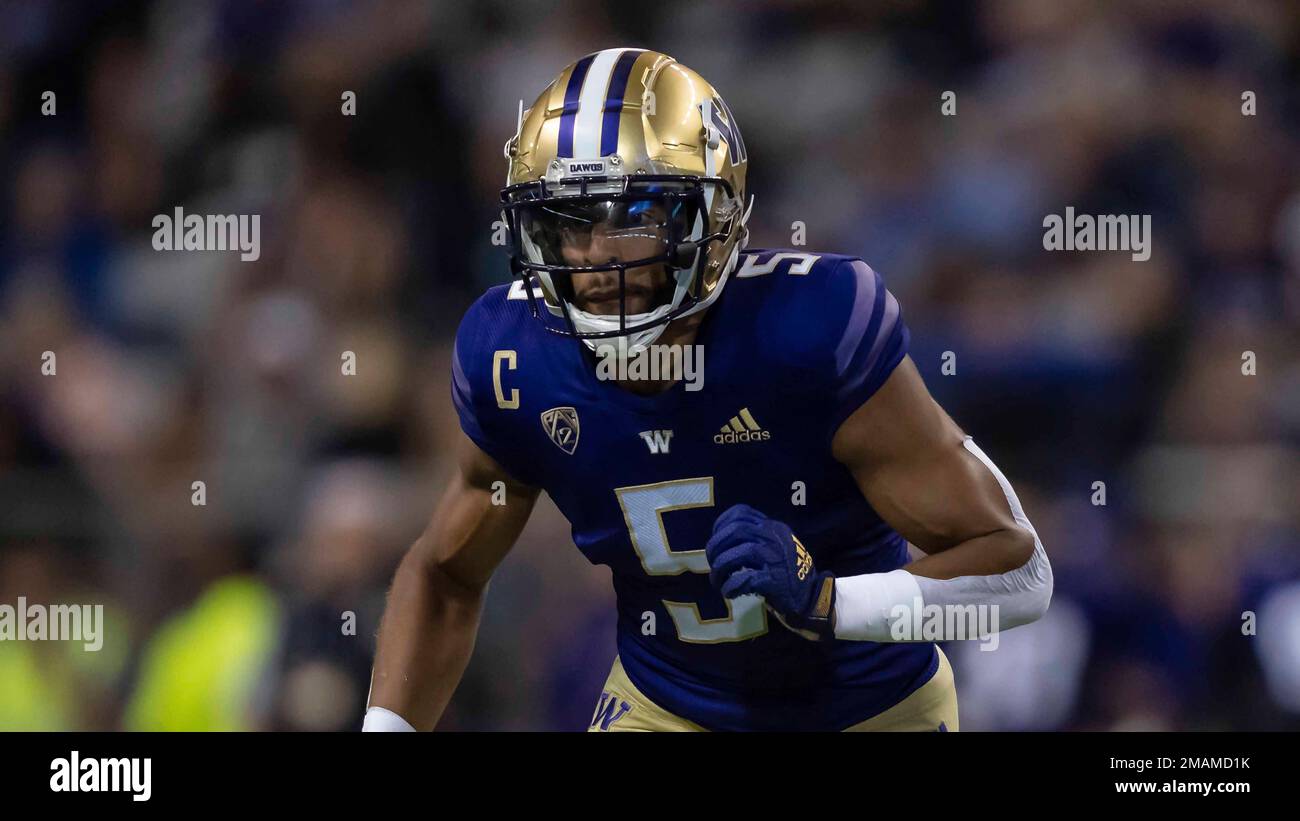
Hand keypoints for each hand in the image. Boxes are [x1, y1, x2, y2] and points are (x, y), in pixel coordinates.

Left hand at [704, 504, 835, 639]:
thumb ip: (755, 538)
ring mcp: (776, 558)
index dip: (720, 524)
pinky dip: (731, 586)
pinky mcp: (775, 580)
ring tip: (718, 581)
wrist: (810, 596)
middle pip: (736, 530)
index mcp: (772, 527)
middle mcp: (774, 538)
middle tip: (713, 564)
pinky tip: (729, 592)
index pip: (741, 513)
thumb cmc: (786, 572)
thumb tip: (721, 541)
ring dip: (720, 568)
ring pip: (739, 553)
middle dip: (716, 546)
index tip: (715, 540)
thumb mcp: (775, 546)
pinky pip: (745, 579)